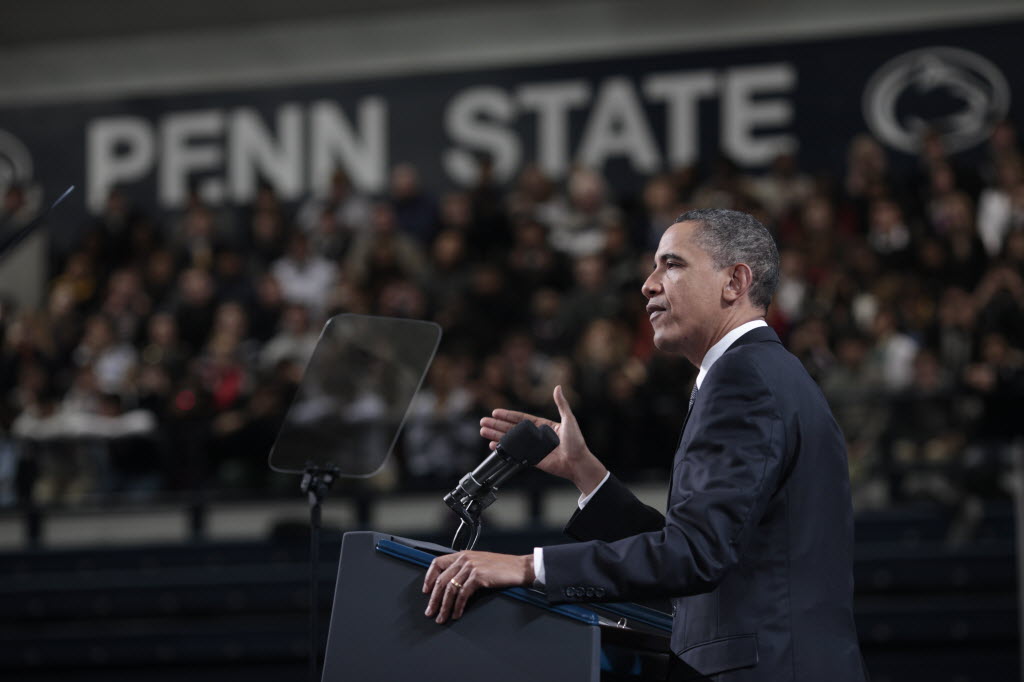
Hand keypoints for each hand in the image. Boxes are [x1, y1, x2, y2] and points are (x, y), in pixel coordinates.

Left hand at [422, 551, 533, 622]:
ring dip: (444, 606)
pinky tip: (457, 614)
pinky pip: (462, 594)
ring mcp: (471, 567)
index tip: (426, 591)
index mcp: (462, 554)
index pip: (437, 563)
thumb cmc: (502, 567)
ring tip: (442, 618)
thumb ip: (465, 569)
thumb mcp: (479, 563)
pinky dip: (457, 606)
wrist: (519, 568)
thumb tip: (451, 584)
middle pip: (441, 580)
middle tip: (430, 612)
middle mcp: (465, 559)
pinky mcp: (478, 576)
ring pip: (450, 589)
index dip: (429, 578)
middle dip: (434, 599)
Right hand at [479, 385, 606, 495]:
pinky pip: (514, 453)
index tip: (496, 412)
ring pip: (510, 440)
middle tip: (483, 422)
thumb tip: (558, 387)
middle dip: (497, 425)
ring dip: (496, 436)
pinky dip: (504, 450)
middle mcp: (536, 436)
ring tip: (484, 431)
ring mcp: (533, 448)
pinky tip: (493, 446)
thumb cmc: (576, 442)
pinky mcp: (532, 459)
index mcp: (543, 426)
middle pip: (512, 429)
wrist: (578, 463)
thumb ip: (561, 404)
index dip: (508, 415)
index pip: (521, 418)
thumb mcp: (569, 420)